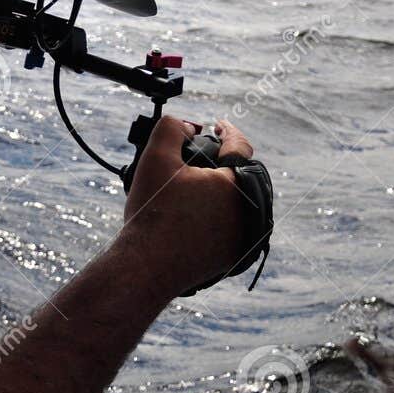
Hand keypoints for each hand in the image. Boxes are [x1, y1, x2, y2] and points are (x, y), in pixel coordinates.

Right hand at [120, 115, 253, 297]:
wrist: (147, 267)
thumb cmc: (153, 211)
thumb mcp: (156, 157)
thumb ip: (172, 128)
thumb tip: (189, 126)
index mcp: (236, 183)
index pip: (239, 146)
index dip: (227, 130)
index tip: (217, 125)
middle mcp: (247, 210)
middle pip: (242, 174)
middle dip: (225, 162)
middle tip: (206, 154)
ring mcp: (242, 236)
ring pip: (238, 201)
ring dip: (223, 189)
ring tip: (201, 182)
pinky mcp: (232, 256)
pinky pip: (232, 225)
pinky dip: (218, 214)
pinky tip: (197, 210)